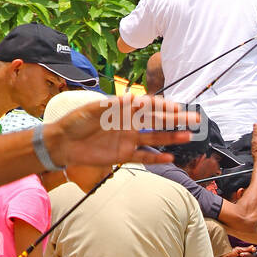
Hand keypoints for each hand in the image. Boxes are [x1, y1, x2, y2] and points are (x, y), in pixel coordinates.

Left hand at [46, 96, 199, 166]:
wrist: (62, 143)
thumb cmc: (75, 122)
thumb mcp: (92, 110)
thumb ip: (112, 106)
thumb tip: (133, 99)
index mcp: (123, 110)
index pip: (149, 106)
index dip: (164, 106)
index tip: (178, 107)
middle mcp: (130, 124)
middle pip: (157, 121)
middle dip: (176, 119)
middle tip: (194, 118)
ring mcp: (128, 140)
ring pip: (155, 138)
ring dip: (172, 137)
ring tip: (188, 136)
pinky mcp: (124, 155)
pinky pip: (144, 157)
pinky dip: (156, 158)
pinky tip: (169, 157)